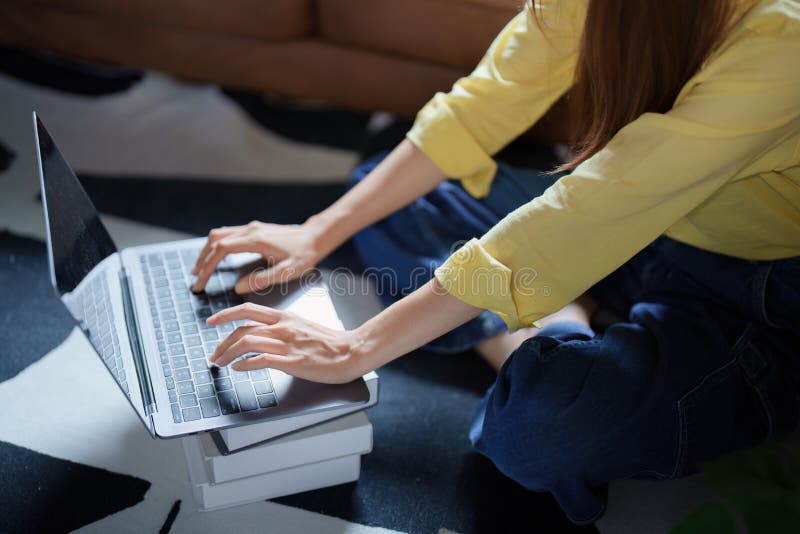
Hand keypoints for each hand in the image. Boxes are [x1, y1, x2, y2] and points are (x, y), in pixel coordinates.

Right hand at [191, 220, 325, 293]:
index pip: (221, 250)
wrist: (315, 237)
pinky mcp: (254, 229)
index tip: (201, 282)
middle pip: (215, 240)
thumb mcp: (287, 272)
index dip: (207, 266)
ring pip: (219, 235)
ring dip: (207, 251)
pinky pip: (228, 234)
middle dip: (202, 260)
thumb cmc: (304, 255)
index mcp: (255, 240)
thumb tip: (238, 287)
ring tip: (200, 269)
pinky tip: (215, 257)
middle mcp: (250, 230)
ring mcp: (251, 228)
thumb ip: (261, 280)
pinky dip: (216, 246)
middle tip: (197, 280)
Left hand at [206, 303, 366, 383]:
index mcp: (285, 317)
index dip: (226, 314)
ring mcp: (287, 344)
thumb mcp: (303, 327)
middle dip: (222, 342)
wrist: (353, 350)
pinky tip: (238, 368)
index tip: (212, 321)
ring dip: (228, 354)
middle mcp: (283, 328)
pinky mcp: (293, 362)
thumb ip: (284, 328)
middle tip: (215, 354)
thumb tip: (265, 334)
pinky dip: (245, 364)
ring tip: (221, 363)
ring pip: (247, 343)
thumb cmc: (332, 342)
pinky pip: (262, 360)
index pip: (248, 310)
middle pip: (242, 329)